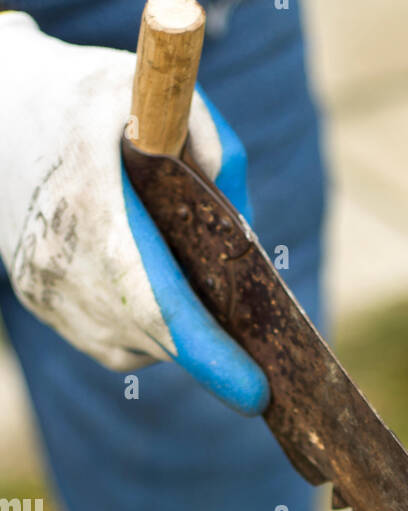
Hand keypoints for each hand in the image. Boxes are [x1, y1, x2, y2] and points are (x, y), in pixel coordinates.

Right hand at [0, 12, 266, 413]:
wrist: (1, 111)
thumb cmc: (88, 100)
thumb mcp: (154, 94)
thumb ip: (213, 147)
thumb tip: (246, 234)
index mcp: (93, 205)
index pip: (161, 307)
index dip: (212, 356)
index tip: (257, 392)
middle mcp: (61, 257)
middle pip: (155, 336)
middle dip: (211, 349)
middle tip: (255, 358)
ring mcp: (44, 288)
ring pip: (134, 348)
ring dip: (175, 337)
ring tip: (192, 293)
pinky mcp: (39, 301)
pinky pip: (109, 343)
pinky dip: (143, 332)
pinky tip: (156, 294)